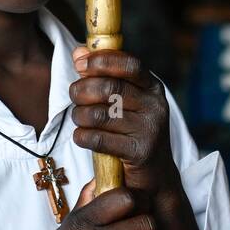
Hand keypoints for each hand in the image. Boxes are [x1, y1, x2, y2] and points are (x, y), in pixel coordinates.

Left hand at [69, 48, 180, 199]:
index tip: (80, 64)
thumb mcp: (124, 101)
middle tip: (73, 96)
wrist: (154, 177)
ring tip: (79, 119)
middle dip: (82, 90)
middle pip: (109, 87)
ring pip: (99, 114)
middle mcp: (155, 105)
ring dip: (79, 116)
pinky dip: (82, 136)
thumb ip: (103, 75)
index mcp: (152, 87)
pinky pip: (98, 138)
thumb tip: (79, 52)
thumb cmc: (132, 132)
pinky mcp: (140, 152)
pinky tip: (82, 137)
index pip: (129, 64)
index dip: (101, 61)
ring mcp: (149, 129)